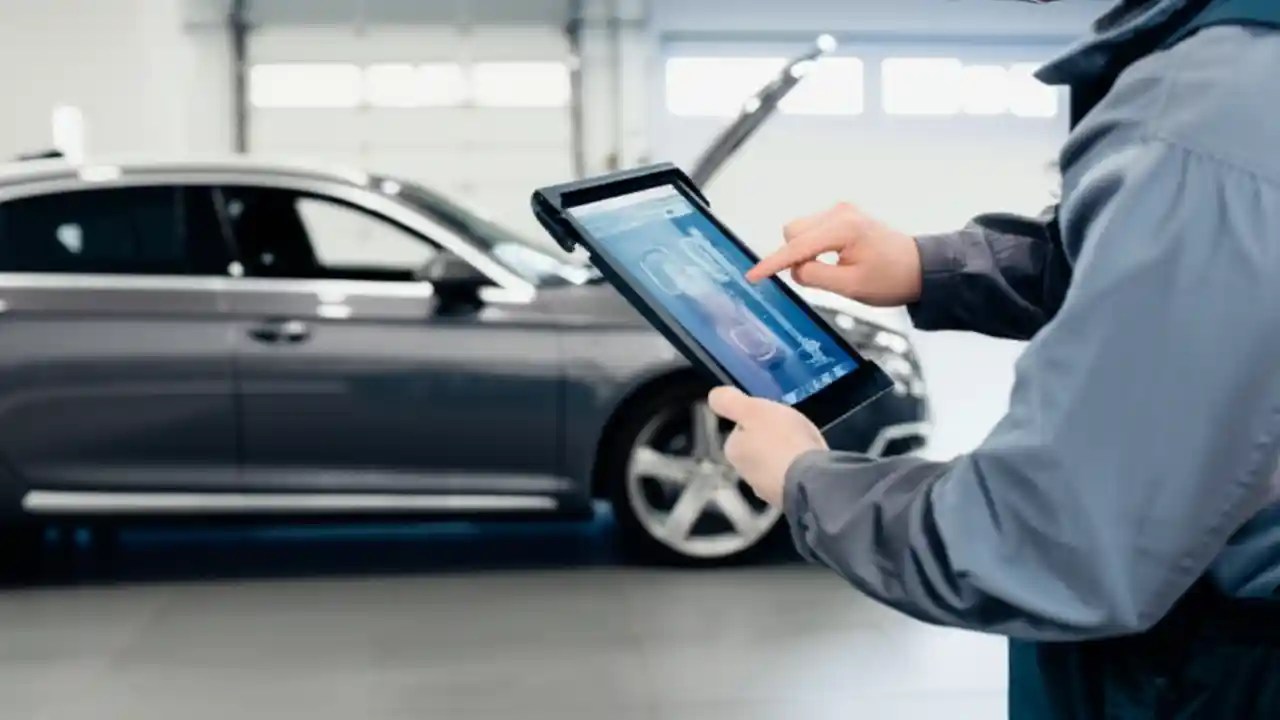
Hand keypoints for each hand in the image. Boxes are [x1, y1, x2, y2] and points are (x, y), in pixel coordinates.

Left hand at [707, 387, 826, 505]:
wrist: (813, 481)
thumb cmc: (782, 439)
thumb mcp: (753, 410)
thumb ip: (730, 401)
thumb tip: (713, 396)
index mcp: (734, 451)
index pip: (740, 431)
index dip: (757, 420)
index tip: (773, 416)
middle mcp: (745, 475)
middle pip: (757, 450)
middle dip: (772, 441)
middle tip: (791, 430)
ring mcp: (767, 492)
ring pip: (775, 467)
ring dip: (786, 458)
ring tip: (805, 447)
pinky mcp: (789, 501)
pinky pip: (792, 480)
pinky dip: (799, 472)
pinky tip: (812, 465)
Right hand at [747, 202, 922, 306]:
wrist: (920, 268)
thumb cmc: (892, 278)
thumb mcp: (851, 286)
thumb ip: (815, 276)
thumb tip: (795, 269)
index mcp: (844, 229)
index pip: (797, 247)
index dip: (773, 264)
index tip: (753, 276)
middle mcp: (840, 213)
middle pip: (793, 232)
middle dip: (794, 256)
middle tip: (818, 276)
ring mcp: (842, 212)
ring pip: (800, 231)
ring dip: (804, 251)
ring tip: (831, 269)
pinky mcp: (843, 216)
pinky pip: (813, 230)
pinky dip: (813, 247)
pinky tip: (833, 259)